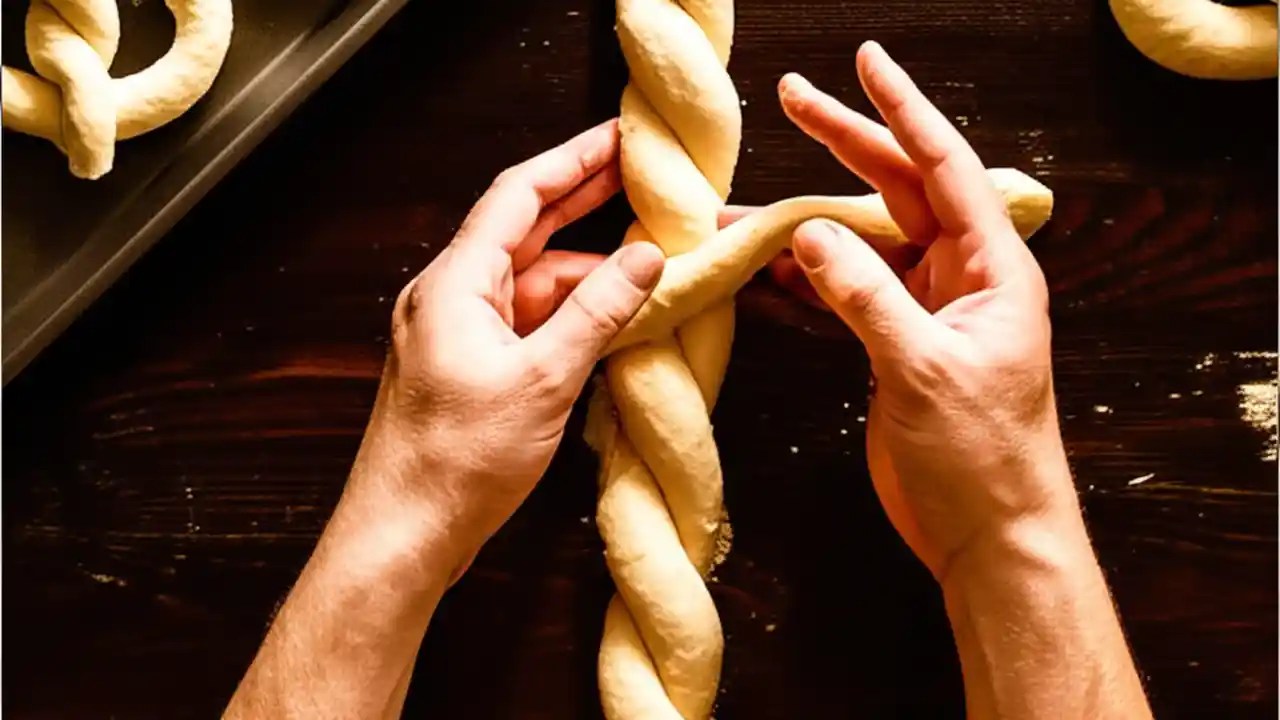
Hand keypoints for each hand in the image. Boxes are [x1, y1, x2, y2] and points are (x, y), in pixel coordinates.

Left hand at [349, 119, 663, 580]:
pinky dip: (570, 314)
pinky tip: (613, 315)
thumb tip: (644, 260)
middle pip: (526, 229)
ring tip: (648, 256)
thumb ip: (597, 313)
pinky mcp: (471, 368)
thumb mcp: (543, 380)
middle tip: (641, 172)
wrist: (404, 534)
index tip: (619, 137)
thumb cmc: (454, 463)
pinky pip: (528, 322)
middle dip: (584, 199)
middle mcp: (452, 298)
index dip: (573, 159)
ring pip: (533, 282)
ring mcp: (460, 334)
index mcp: (456, 284)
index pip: (519, 195)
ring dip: (587, 269)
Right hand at [756, 43, 1078, 581]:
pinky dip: (808, 274)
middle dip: (846, 143)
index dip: (904, 110)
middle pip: (898, 190)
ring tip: (748, 200)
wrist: (988, 536)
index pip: (944, 168)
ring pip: (864, 241)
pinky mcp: (896, 345)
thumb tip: (808, 231)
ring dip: (811, 218)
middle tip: (793, 97)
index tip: (867, 62)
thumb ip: (867, 295)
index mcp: (991, 270)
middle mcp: (961, 278)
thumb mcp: (924, 367)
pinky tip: (770, 261)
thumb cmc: (982, 457)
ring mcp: (926, 311)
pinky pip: (849, 290)